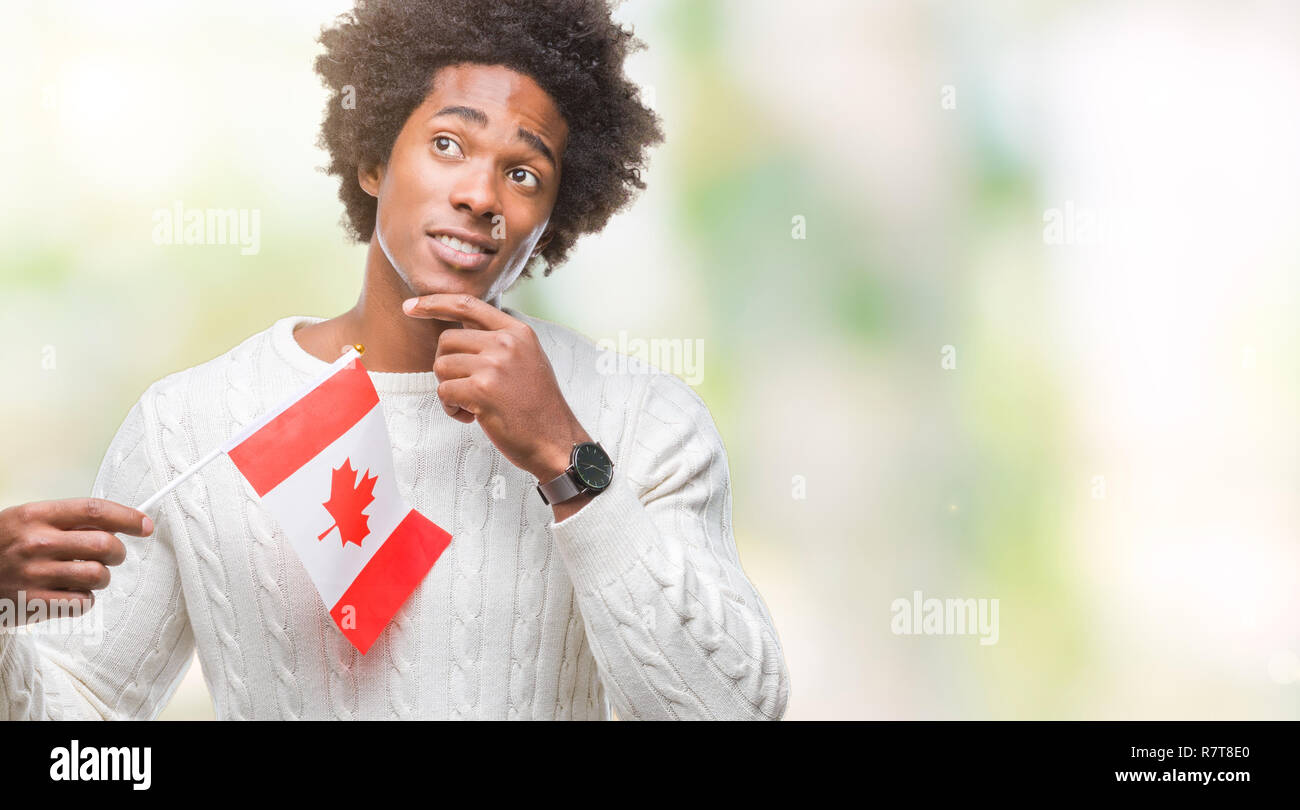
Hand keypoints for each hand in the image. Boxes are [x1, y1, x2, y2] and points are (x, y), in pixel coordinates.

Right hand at [0, 498, 153, 625]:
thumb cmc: (1, 546)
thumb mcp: (26, 520)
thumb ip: (66, 520)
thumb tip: (116, 523)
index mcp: (36, 515)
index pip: (95, 510)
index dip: (128, 517)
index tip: (145, 524)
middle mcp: (37, 543)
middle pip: (105, 545)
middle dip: (118, 552)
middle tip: (112, 556)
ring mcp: (35, 574)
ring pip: (99, 575)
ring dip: (101, 577)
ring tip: (84, 576)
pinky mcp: (33, 604)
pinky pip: (83, 603)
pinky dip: (84, 600)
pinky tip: (69, 593)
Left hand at [403, 293, 590, 480]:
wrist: (556, 441)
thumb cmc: (537, 406)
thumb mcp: (527, 360)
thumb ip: (498, 341)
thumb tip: (460, 327)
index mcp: (517, 332)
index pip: (467, 304)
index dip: (434, 302)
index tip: (411, 306)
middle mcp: (506, 343)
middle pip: (447, 340)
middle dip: (447, 367)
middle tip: (467, 389)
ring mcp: (494, 365)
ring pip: (441, 366)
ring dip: (449, 390)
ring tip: (472, 405)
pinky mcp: (481, 390)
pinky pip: (443, 391)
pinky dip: (451, 409)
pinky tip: (472, 417)